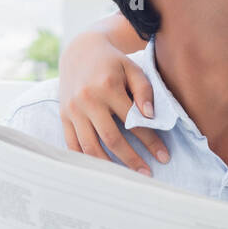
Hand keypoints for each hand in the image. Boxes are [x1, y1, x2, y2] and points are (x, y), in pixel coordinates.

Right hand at [58, 21, 170, 174]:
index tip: (164, 156)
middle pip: (112, 139)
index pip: (133, 123)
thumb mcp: (133, 68)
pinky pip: (73, 144)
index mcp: (107, 87)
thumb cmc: (113, 62)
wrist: (81, 51)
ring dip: (109, 166)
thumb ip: (144, 91)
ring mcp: (73, 110)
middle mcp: (88, 100)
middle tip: (147, 174)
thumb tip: (150, 117)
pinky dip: (86, 159)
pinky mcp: (63, 116)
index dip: (151, 142)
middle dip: (132, 160)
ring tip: (126, 177)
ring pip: (90, 146)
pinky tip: (101, 169)